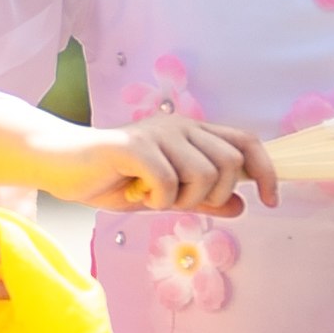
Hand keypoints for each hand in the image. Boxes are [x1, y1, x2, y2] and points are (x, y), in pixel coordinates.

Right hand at [48, 112, 277, 217]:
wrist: (61, 165)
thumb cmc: (112, 178)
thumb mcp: (165, 195)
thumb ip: (202, 199)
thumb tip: (242, 206)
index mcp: (192, 133)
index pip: (246, 143)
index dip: (266, 171)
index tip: (272, 200)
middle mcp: (180, 126)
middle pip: (230, 163)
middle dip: (214, 195)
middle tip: (181, 202)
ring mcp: (157, 133)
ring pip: (203, 173)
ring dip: (183, 199)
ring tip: (154, 197)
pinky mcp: (134, 145)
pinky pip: (167, 179)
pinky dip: (157, 198)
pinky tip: (138, 194)